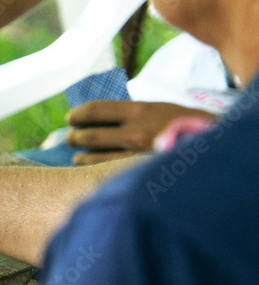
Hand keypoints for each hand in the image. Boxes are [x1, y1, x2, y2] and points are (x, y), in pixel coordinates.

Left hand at [65, 100, 215, 164]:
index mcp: (140, 110)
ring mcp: (135, 155)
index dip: (78, 115)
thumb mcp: (162, 110)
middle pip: (89, 135)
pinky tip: (87, 169)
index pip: (96, 110)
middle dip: (74, 137)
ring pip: (92, 157)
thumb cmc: (187, 126)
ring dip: (79, 156)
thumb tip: (105, 119)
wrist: (214, 146)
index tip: (71, 118)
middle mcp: (135, 131)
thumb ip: (134, 115)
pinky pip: (104, 173)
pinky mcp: (137, 174)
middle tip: (69, 138)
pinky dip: (90, 171)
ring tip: (76, 155)